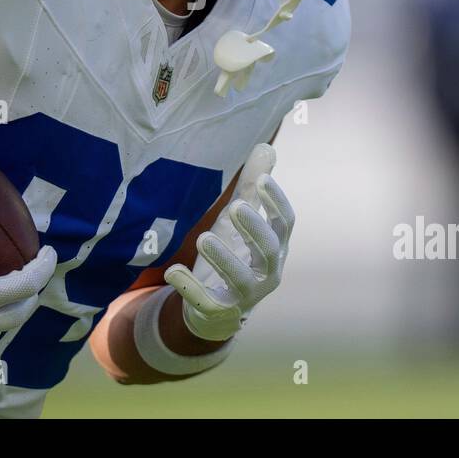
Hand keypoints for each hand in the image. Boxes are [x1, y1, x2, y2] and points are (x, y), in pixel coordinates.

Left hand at [163, 143, 293, 342]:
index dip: (276, 202)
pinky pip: (206, 302)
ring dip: (223, 258)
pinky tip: (172, 270)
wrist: (220, 307)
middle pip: (268, 250)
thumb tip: (266, 146)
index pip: (285, 224)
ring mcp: (245, 295)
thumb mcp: (242, 220)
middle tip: (235, 206)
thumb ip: (253, 188)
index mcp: (275, 247)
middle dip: (254, 228)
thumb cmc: (236, 253)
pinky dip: (189, 287)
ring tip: (202, 238)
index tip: (263, 180)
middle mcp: (267, 272)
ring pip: (240, 279)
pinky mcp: (220, 311)